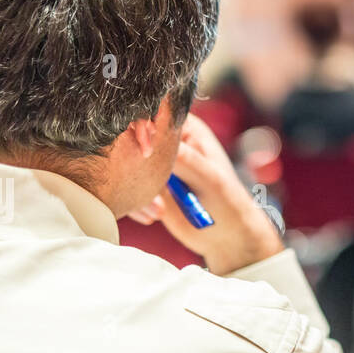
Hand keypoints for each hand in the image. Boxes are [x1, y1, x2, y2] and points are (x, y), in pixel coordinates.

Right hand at [129, 114, 283, 275]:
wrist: (226, 236)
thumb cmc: (228, 202)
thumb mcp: (210, 179)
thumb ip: (185, 158)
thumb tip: (155, 138)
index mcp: (187, 129)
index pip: (157, 115)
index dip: (144, 128)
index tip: (144, 151)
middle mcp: (167, 143)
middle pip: (133, 140)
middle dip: (134, 165)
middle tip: (152, 189)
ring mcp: (154, 165)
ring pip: (125, 167)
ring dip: (136, 190)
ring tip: (160, 210)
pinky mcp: (145, 186)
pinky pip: (125, 189)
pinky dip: (134, 204)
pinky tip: (155, 216)